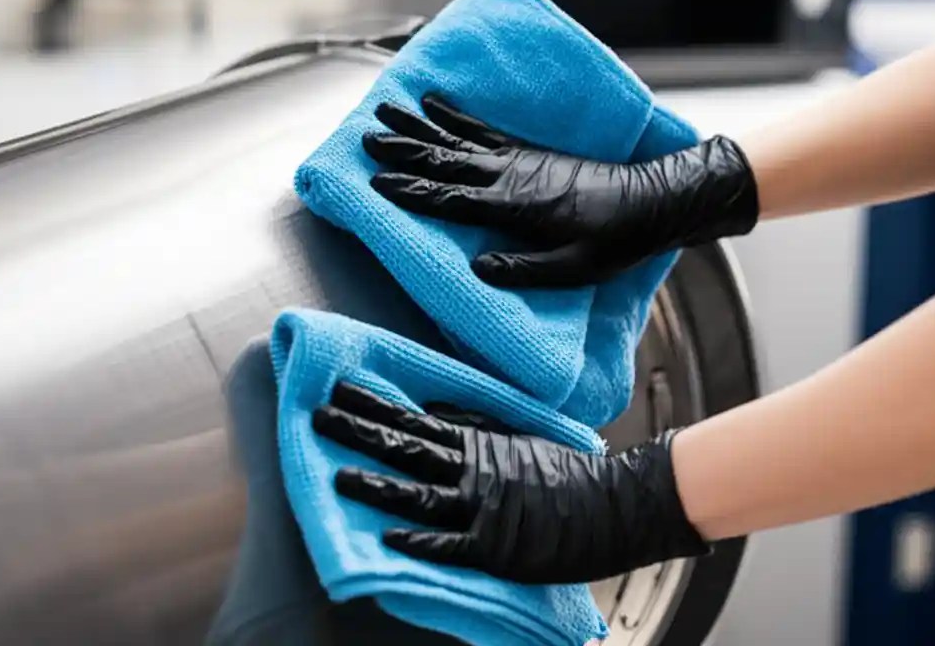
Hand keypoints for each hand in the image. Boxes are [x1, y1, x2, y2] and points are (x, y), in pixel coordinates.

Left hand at [311, 383, 710, 584]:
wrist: (616, 504)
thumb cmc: (568, 474)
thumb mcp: (517, 437)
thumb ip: (474, 424)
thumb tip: (430, 407)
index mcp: (478, 442)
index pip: (414, 418)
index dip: (373, 404)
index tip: (338, 388)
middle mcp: (474, 469)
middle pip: (405, 446)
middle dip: (358, 432)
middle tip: (318, 417)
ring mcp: (483, 506)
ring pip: (417, 492)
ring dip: (375, 484)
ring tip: (337, 475)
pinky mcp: (495, 545)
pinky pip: (449, 542)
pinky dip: (418, 540)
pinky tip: (387, 537)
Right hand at [364, 94, 759, 287]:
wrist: (652, 202)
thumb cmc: (615, 241)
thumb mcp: (573, 270)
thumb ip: (524, 270)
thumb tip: (477, 270)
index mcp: (515, 207)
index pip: (451, 198)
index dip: (411, 190)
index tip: (376, 181)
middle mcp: (511, 176)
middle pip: (445, 160)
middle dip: (404, 149)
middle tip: (366, 138)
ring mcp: (519, 160)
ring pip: (458, 139)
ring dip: (420, 125)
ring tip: (387, 109)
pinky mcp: (529, 152)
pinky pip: (484, 130)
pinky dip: (457, 115)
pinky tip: (437, 103)